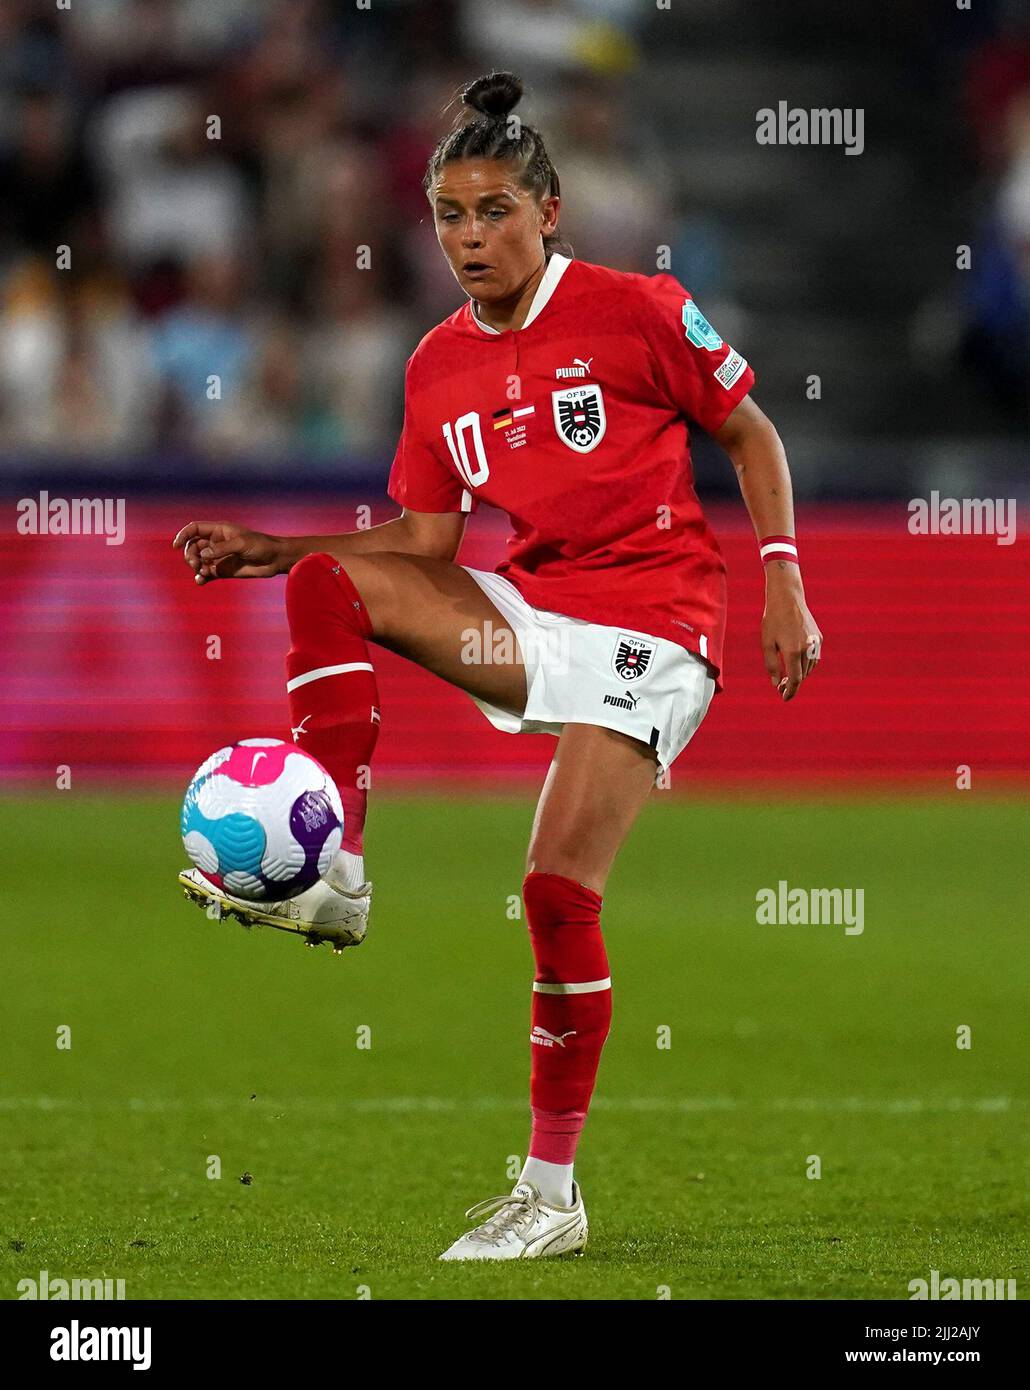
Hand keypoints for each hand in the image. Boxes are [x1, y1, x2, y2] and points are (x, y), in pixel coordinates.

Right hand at [172, 520, 286, 584]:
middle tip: (196, 564)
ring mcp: (218, 557)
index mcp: (219, 531)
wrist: (275, 560)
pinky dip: (201, 577)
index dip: (183, 535)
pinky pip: (206, 574)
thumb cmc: (261, 545)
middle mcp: (216, 543)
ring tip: (202, 572)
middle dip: (190, 555)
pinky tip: (201, 581)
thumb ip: (221, 549)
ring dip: (195, 567)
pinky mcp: (222, 570)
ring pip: (197, 561)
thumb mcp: (241, 544)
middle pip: (192, 546)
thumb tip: (203, 554)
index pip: (194, 529)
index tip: (176, 545)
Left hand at [761, 570, 821, 701]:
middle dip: (792, 683)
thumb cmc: (773, 620)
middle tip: (780, 685)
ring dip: (800, 674)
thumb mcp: (766, 643)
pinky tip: (796, 661)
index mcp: (792, 651)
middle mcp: (807, 648)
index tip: (784, 698)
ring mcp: (815, 643)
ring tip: (787, 674)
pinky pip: (814, 657)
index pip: (795, 680)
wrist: (787, 599)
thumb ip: (771, 665)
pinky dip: (806, 663)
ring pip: (809, 668)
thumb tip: (776, 683)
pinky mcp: (819, 638)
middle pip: (802, 675)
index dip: (790, 691)